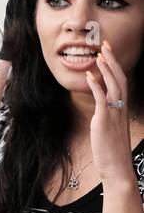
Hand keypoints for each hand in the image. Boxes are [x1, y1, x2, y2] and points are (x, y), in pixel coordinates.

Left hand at [87, 40, 136, 188]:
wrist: (116, 168)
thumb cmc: (111, 150)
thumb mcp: (110, 128)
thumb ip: (107, 115)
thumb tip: (101, 107)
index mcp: (122, 109)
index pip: (122, 82)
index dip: (116, 66)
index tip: (109, 52)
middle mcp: (120, 109)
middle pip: (120, 79)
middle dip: (112, 61)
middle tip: (105, 45)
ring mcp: (113, 114)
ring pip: (113, 86)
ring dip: (106, 69)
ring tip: (98, 55)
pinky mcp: (104, 121)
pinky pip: (101, 100)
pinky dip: (96, 86)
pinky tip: (89, 76)